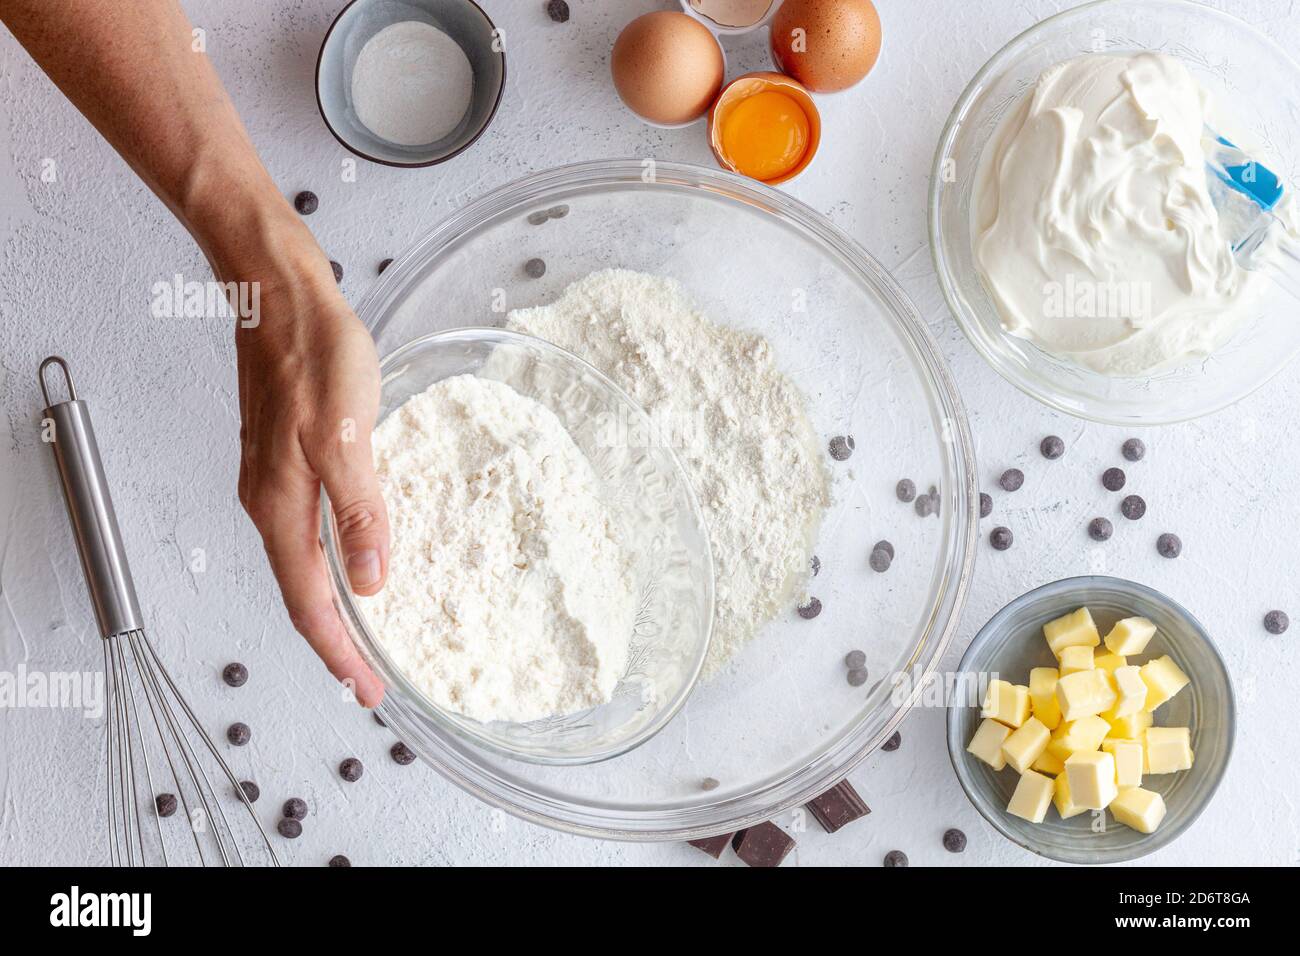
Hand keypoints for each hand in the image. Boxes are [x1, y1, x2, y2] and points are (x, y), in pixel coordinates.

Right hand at [229, 225, 387, 706]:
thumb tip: (371, 580)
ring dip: (335, 603)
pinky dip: (333, 559)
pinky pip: (307, 528)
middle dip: (337, 640)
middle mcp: (269, 502)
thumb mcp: (346, 434)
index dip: (339, 651)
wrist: (277, 292)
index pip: (310, 602)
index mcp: (280, 506)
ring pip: (302, 562)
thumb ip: (359, 509)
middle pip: (302, 592)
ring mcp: (274, 479)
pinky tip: (358, 555)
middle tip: (371, 675)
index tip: (368, 690)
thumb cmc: (312, 353)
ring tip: (367, 632)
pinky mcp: (286, 456)